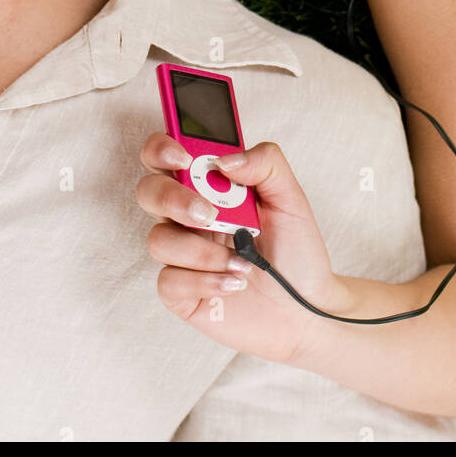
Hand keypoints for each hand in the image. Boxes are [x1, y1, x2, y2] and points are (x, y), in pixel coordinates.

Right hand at [136, 134, 352, 365]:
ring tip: (243, 263)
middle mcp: (188, 217)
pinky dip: (205, 282)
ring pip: (158, 240)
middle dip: (172, 199)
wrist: (307, 308)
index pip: (166, 155)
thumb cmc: (296, 249)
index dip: (162, 148)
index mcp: (209, 186)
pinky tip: (234, 283)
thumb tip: (224, 159)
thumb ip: (265, 163)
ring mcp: (182, 255)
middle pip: (148, 192)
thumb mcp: (291, 198)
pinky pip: (168, 281)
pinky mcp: (181, 293)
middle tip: (208, 214)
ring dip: (202, 252)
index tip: (184, 158)